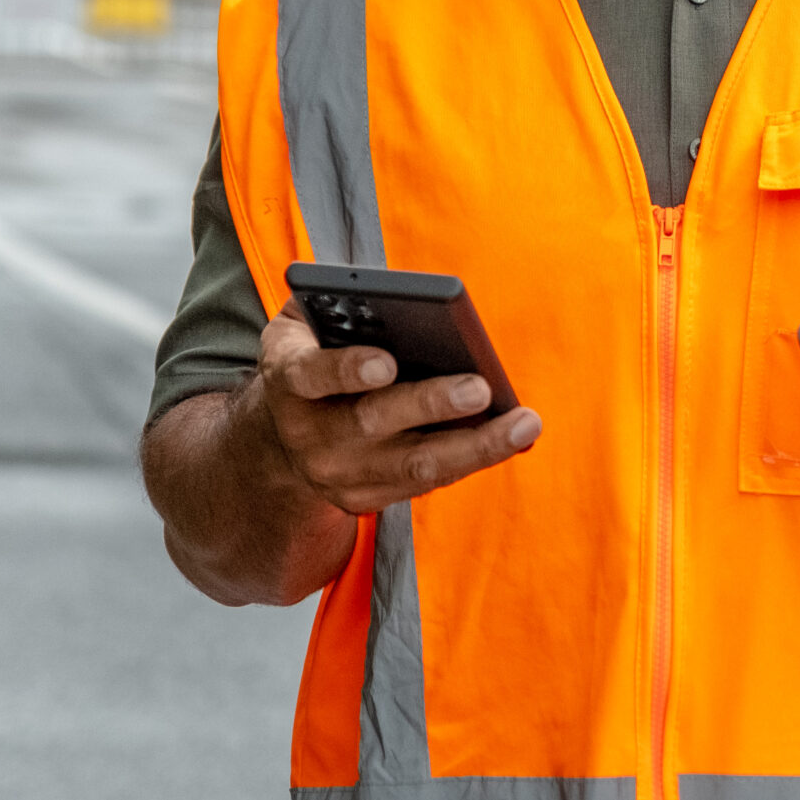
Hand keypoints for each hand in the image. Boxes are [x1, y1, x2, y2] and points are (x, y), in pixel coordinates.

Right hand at [253, 299, 542, 514]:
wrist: (276, 441)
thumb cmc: (310, 359)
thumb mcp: (306, 326)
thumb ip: (341, 303)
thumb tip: (404, 299)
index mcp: (289, 381)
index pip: (312, 374)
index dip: (347, 369)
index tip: (386, 362)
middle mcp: (310, 435)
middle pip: (374, 423)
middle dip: (430, 405)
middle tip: (479, 388)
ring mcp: (339, 475)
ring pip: (414, 466)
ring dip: (474, 446)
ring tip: (523, 423)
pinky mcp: (366, 500)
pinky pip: (429, 483)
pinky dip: (475, 460)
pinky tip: (516, 438)